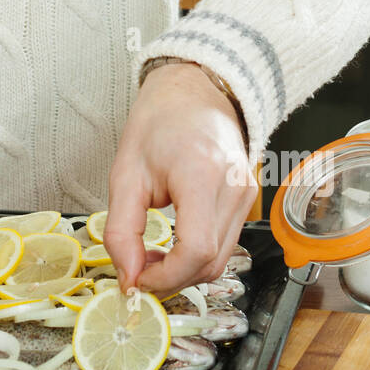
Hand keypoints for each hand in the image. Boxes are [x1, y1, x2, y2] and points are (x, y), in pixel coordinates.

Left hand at [102, 60, 256, 294]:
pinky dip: (197, 255)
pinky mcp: (248, 199)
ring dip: (184, 271)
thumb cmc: (160, 122)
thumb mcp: (125, 173)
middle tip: (137, 272)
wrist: (195, 90)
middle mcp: (233, 187)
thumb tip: (128, 276)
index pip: (196, 249)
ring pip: (221, 260)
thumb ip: (121, 229)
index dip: (166, 276)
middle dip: (171, 279)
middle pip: (211, 262)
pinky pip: (226, 243)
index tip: (137, 279)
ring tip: (151, 257)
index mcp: (202, 174)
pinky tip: (172, 245)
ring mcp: (246, 194)